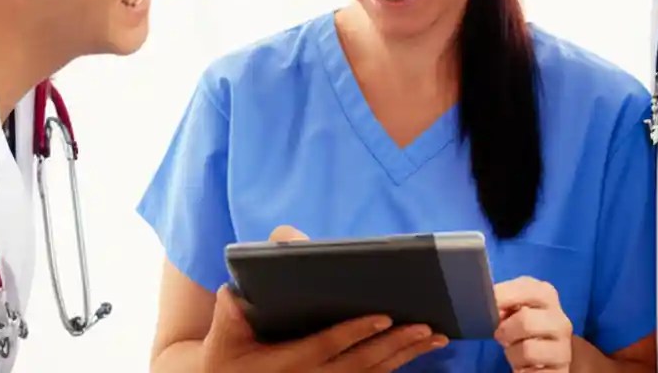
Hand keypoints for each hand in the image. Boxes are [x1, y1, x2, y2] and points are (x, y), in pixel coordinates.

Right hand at [199, 225, 447, 371]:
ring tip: (435, 336)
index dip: (356, 332)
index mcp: (287, 364)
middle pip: (361, 363)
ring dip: (405, 356)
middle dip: (396, 345)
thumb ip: (229, 316)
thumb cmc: (226, 357)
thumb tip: (233, 293)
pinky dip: (396, 364)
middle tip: (427, 326)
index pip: (328, 346)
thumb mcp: (223, 338)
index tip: (383, 317)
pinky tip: (417, 349)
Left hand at [494, 277, 573, 372]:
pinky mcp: (560, 370)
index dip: (501, 297)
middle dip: (505, 331)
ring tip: (515, 351)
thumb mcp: (511, 307)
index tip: (486, 306)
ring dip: (513, 354)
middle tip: (501, 335)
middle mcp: (560, 319)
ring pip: (528, 350)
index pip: (524, 288)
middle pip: (526, 321)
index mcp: (546, 294)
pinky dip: (522, 370)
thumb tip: (483, 297)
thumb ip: (501, 298)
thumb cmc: (519, 325)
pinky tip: (524, 366)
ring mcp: (564, 347)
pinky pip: (534, 372)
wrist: (541, 354)